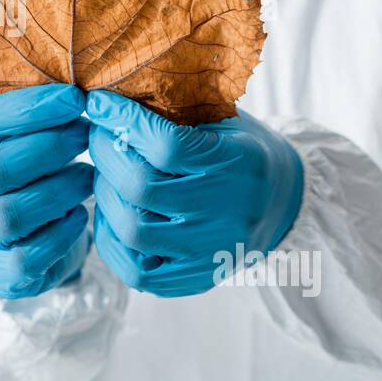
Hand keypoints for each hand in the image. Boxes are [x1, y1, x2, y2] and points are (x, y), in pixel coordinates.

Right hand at [0, 84, 92, 298]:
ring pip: (11, 214)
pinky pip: (29, 256)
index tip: (74, 97)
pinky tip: (79, 215)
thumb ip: (31, 116)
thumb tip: (76, 86)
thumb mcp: (15, 139)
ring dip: (59, 190)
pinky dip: (62, 233)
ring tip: (89, 175)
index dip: (27, 109)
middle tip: (87, 134)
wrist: (18, 242)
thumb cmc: (24, 175)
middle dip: (49, 148)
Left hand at [86, 91, 303, 296]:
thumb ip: (174, 113)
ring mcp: (213, 251)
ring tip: (105, 175)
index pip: (167, 146)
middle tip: (97, 136)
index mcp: (239, 163)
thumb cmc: (242, 151)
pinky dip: (111, 240)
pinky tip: (110, 213)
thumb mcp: (221, 120)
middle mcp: (229, 213)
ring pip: (132, 231)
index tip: (99, 103)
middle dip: (106, 155)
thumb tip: (110, 102)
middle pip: (142, 188)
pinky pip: (136, 271)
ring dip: (105, 196)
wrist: (283, 203)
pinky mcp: (198, 278)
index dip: (123, 121)